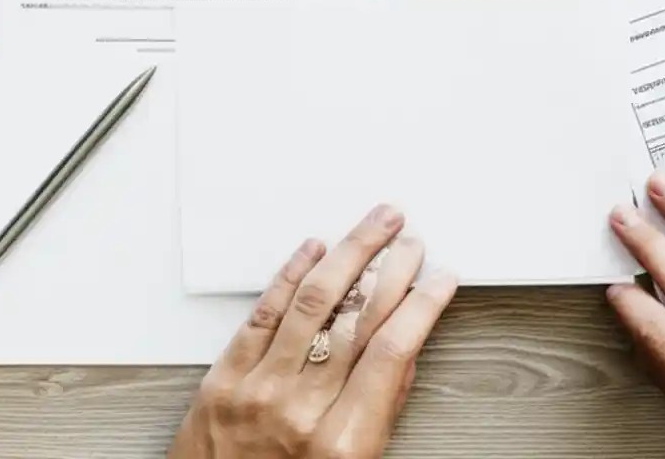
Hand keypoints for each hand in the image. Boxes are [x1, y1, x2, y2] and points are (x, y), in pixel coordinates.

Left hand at [168, 205, 457, 458]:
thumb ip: (381, 411)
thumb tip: (404, 351)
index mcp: (343, 442)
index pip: (394, 351)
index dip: (422, 305)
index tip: (441, 281)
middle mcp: (301, 410)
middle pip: (358, 318)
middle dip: (392, 269)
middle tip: (412, 242)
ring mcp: (258, 390)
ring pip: (314, 303)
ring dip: (351, 254)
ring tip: (376, 227)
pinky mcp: (224, 380)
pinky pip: (263, 314)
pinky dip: (290, 275)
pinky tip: (313, 251)